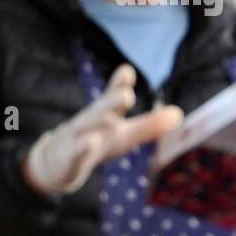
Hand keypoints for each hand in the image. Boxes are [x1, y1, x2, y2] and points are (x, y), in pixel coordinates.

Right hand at [23, 64, 182, 196]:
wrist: (57, 163)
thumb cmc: (96, 143)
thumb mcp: (124, 134)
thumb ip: (150, 123)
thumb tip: (179, 113)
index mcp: (105, 115)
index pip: (113, 98)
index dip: (120, 85)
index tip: (128, 71)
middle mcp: (90, 123)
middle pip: (100, 110)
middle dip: (112, 102)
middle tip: (127, 94)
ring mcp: (75, 140)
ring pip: (85, 130)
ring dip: (98, 123)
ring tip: (111, 119)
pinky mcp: (68, 160)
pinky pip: (74, 154)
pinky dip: (82, 149)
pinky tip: (91, 143)